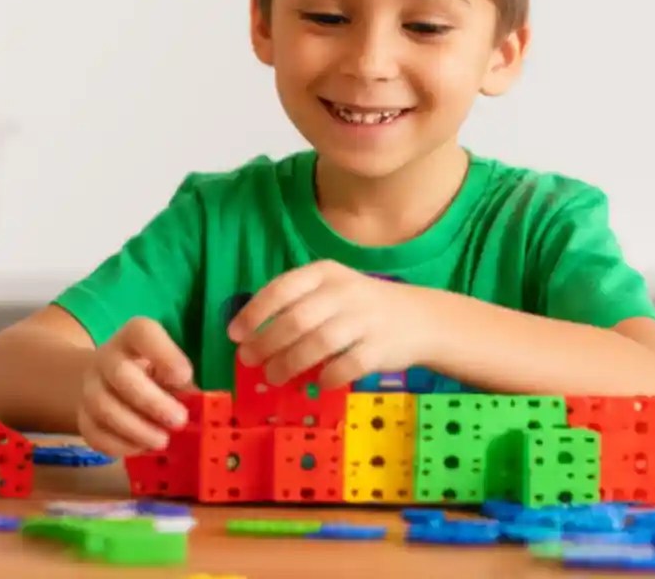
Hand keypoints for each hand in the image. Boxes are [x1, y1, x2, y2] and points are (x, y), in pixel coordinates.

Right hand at [78, 317, 194, 456]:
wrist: (107, 383)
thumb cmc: (153, 375)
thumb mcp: (170, 370)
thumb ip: (184, 385)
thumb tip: (202, 409)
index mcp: (134, 337)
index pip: (142, 332)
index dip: (164, 353)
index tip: (184, 377)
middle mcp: (107, 358)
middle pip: (120, 374)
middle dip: (152, 402)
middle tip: (179, 420)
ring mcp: (90, 386)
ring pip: (103, 406)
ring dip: (137, 429)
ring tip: (163, 440)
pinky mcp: (82, 417)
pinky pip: (95, 433)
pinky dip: (121, 445)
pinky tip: (142, 448)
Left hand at [226, 260, 426, 388]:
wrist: (419, 318)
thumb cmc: (362, 306)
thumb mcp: (331, 290)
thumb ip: (297, 304)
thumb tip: (251, 334)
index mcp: (325, 273)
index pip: (281, 288)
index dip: (254, 313)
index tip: (234, 334)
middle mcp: (344, 292)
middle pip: (295, 319)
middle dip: (266, 343)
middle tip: (249, 360)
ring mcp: (364, 319)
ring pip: (317, 344)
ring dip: (289, 364)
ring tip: (273, 376)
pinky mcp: (379, 348)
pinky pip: (345, 366)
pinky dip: (327, 377)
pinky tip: (319, 382)